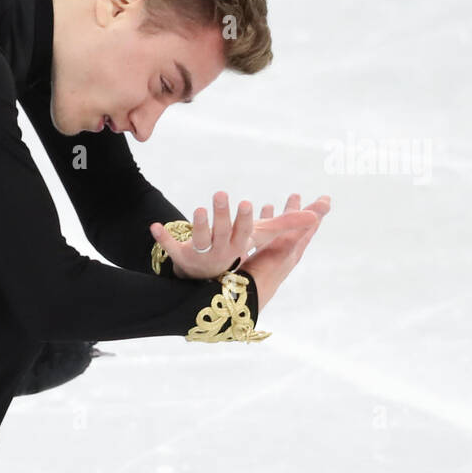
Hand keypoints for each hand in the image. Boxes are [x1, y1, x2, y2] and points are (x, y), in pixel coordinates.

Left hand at [151, 191, 325, 279]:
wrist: (207, 277)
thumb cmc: (237, 248)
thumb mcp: (260, 237)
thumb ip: (287, 224)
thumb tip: (318, 213)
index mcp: (240, 244)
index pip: (244, 232)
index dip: (244, 220)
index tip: (247, 204)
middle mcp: (221, 250)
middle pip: (222, 232)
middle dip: (223, 216)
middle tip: (222, 195)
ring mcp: (200, 254)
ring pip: (199, 239)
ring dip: (198, 224)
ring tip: (198, 209)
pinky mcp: (180, 257)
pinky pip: (169, 247)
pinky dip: (162, 238)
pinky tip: (153, 226)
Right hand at [242, 194, 331, 309]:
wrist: (247, 296)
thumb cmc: (266, 270)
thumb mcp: (286, 245)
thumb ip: (301, 227)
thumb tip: (321, 211)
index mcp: (294, 248)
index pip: (310, 226)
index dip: (317, 211)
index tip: (325, 198)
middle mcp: (284, 253)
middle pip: (293, 227)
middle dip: (294, 211)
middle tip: (295, 195)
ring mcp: (269, 258)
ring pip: (273, 234)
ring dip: (273, 219)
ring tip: (268, 206)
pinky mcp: (253, 263)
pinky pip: (258, 242)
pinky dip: (257, 231)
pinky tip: (249, 229)